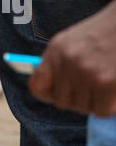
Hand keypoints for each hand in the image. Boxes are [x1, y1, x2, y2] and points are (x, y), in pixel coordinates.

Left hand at [29, 0, 115, 115]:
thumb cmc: (104, 34)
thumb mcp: (73, 41)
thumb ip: (58, 64)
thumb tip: (46, 92)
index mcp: (56, 50)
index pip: (37, 86)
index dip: (49, 94)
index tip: (60, 93)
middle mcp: (68, 61)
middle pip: (62, 102)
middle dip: (77, 98)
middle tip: (91, 85)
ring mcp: (88, 73)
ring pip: (84, 108)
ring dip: (95, 101)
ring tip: (105, 81)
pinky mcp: (108, 84)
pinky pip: (102, 111)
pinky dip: (110, 105)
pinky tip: (113, 88)